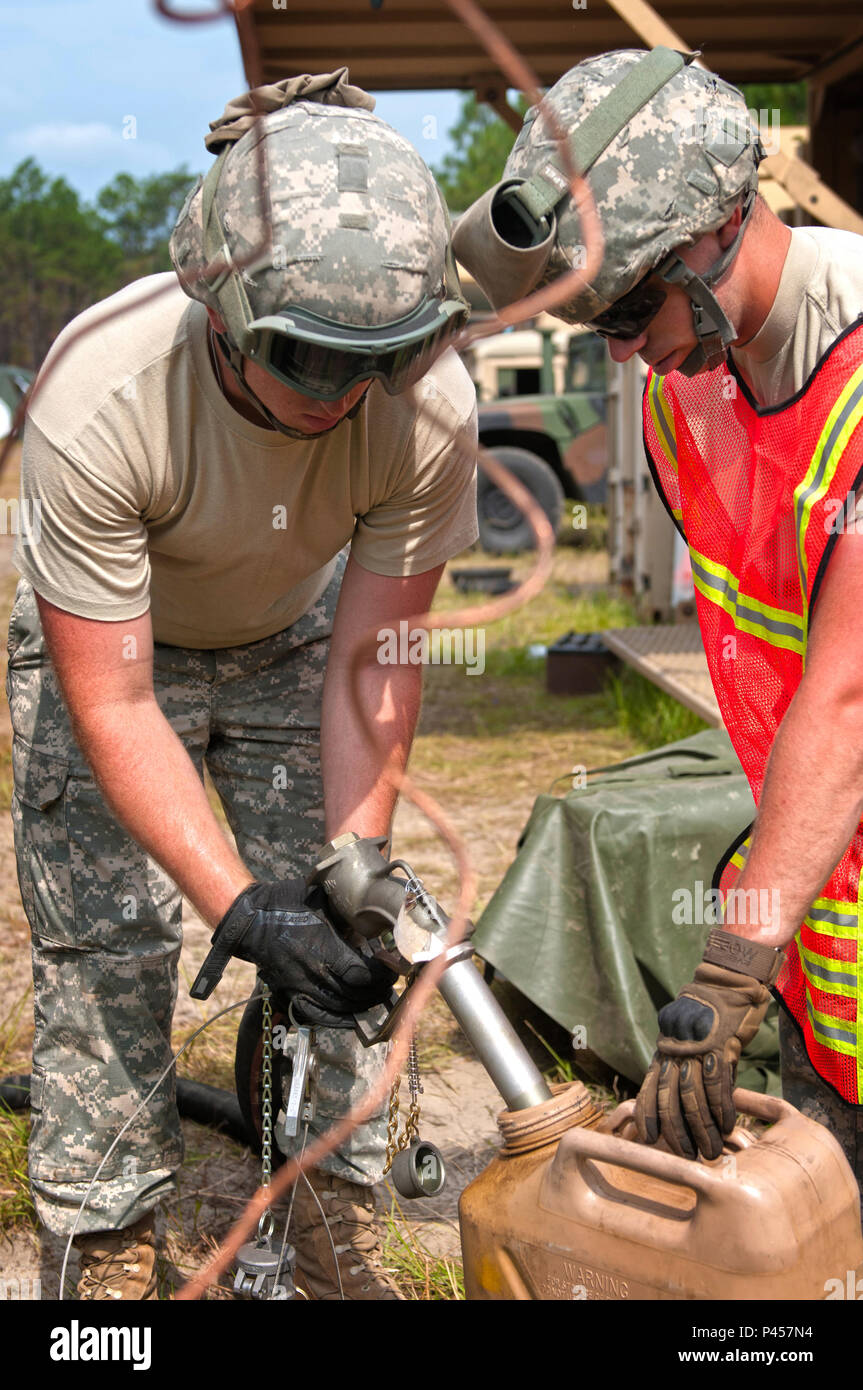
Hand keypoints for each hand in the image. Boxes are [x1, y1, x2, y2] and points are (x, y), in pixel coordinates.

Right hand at [191, 877, 396, 1025]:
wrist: (249, 919)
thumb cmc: (285, 903)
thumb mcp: (321, 899)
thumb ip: (346, 912)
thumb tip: (374, 914)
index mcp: (322, 948)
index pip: (361, 974)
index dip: (381, 976)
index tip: (391, 970)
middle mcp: (312, 973)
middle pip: (353, 994)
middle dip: (376, 992)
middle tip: (388, 984)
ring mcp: (299, 986)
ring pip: (338, 1007)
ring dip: (361, 1006)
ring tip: (376, 997)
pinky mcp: (288, 993)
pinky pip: (316, 1015)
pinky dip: (336, 1020)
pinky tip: (351, 1017)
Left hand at [635, 929, 781, 1158]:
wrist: (728, 980)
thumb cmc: (712, 1014)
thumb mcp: (692, 1040)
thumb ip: (690, 1068)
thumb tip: (696, 1104)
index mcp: (665, 1049)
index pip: (650, 1088)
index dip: (648, 1116)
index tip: (649, 1141)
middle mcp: (675, 1049)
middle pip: (669, 1098)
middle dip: (676, 1131)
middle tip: (687, 1156)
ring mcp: (696, 1047)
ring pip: (692, 1096)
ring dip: (702, 1128)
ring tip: (711, 1151)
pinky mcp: (719, 1045)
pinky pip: (717, 1083)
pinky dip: (722, 1108)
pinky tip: (727, 1125)